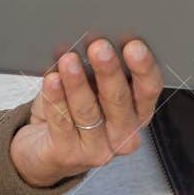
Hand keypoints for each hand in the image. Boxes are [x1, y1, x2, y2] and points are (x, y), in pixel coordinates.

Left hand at [9, 38, 163, 188]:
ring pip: (88, 111)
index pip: (148, 90)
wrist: (45, 151)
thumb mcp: (93, 90)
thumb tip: (94, 40)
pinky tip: (52, 81)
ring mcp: (97, 149)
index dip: (143, 68)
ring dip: (77, 83)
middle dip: (109, 71)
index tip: (134, 46)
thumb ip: (99, 71)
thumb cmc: (74, 113)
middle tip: (100, 47)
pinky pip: (61, 122)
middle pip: (119, 100)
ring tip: (69, 60)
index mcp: (138, 113)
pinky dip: (56, 98)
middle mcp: (123, 134)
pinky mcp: (69, 154)